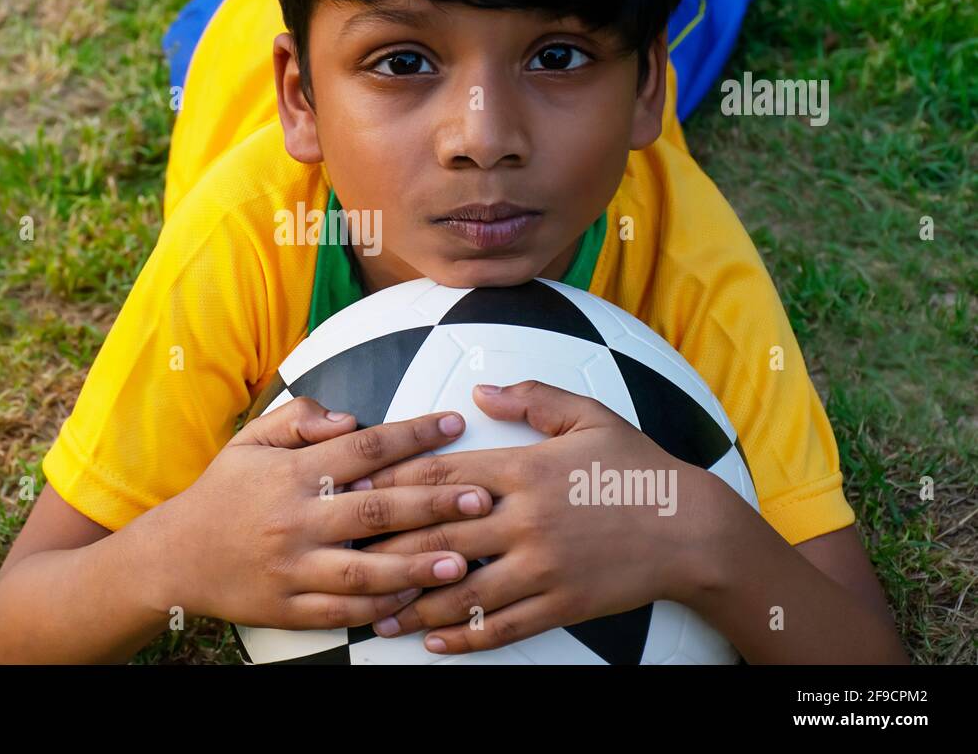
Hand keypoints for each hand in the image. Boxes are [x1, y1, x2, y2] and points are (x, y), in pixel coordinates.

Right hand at [153, 396, 494, 630]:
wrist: (173, 557)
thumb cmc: (222, 493)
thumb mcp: (250, 441)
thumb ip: (299, 420)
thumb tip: (351, 418)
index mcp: (292, 474)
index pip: (364, 448)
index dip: (412, 434)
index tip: (454, 424)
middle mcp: (296, 520)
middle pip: (375, 510)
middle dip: (432, 503)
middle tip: (480, 498)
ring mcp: (293, 568)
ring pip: (364, 571)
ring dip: (416, 567)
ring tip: (462, 562)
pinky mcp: (288, 608)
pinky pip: (342, 613)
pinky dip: (380, 609)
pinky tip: (416, 601)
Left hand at [353, 380, 717, 654]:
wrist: (693, 528)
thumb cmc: (636, 467)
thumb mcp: (589, 417)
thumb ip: (531, 398)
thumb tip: (480, 393)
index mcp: (524, 470)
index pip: (441, 476)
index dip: (392, 484)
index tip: (355, 493)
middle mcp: (524, 520)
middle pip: (437, 536)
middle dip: (385, 551)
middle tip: (344, 561)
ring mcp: (541, 567)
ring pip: (461, 590)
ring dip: (412, 605)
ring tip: (375, 616)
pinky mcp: (560, 604)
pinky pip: (502, 626)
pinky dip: (464, 637)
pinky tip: (435, 642)